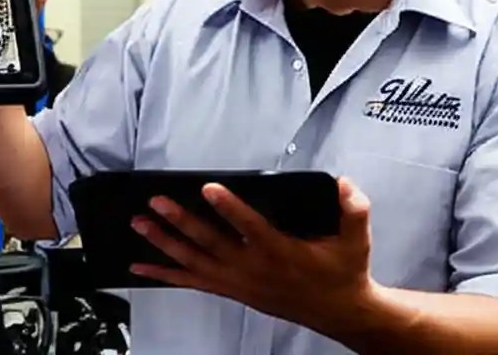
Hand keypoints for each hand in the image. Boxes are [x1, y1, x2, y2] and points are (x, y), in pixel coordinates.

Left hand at [130, 177, 375, 333]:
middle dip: (180, 221)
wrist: (340, 312)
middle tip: (157, 202)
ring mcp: (238, 282)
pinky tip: (140, 267)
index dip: (228, 207)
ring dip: (165, 242)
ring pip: (194, 261)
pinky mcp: (232, 290)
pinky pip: (192, 282)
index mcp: (279, 251)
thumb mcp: (357, 238)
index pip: (249, 227)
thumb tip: (344, 185)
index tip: (209, 188)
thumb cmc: (343, 272)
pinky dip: (164, 275)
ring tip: (141, 224)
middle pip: (210, 242)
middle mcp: (253, 268)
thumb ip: (353, 208)